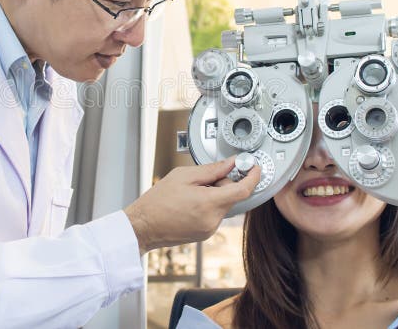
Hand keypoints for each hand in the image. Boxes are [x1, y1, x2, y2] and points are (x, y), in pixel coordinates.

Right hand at [124, 157, 260, 254]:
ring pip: (223, 205)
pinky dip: (209, 205)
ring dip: (215, 195)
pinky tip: (190, 203)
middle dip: (223, 184)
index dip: (253, 176)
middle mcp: (213, 220)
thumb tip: (232, 163)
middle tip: (202, 179)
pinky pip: (215, 214)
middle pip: (232, 196)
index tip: (254, 167)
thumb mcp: (184, 176)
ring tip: (191, 193)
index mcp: (209, 203)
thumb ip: (212, 169)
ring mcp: (210, 229)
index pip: (243, 190)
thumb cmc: (157, 201)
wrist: (143, 226)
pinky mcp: (205, 234)